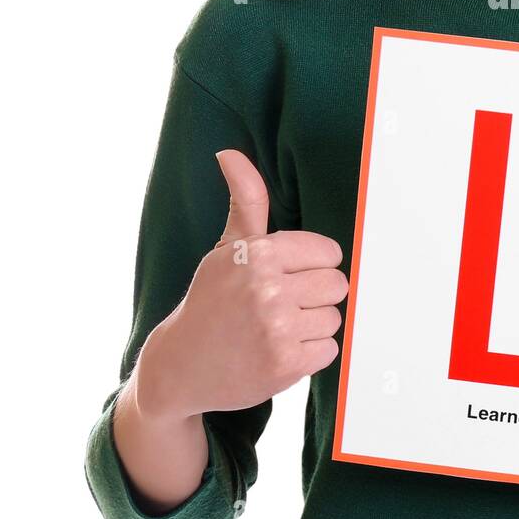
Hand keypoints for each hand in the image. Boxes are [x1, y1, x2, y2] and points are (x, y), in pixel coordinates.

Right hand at [137, 150, 348, 420]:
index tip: (286, 277)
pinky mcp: (286, 365)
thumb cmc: (210, 301)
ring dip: (311, 327)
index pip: (329, 253)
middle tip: (281, 306)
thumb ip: (246, 200)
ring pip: (334, 318)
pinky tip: (279, 351)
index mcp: (259, 254)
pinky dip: (309, 354)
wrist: (181, 365)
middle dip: (314, 296)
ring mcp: (277, 329)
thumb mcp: (227, 248)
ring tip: (277, 330)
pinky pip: (329, 350)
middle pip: (337, 285)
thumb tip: (230, 153)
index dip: (311, 266)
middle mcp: (268, 289)